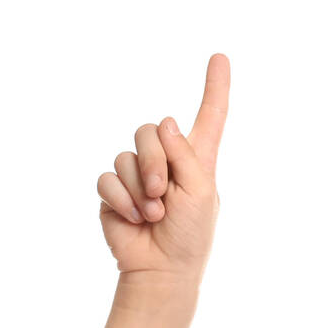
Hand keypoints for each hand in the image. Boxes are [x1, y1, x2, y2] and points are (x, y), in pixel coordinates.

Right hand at [96, 53, 229, 283]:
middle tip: (163, 194)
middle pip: (151, 131)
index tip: (220, 56)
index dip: (215, 88)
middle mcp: (167, 162)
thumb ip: (186, 156)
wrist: (162, 271)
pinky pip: (108, 178)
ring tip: (153, 214)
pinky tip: (135, 219)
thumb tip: (166, 122)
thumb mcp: (200, 194)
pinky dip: (122, 199)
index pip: (209, 118)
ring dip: (140, 186)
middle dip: (154, 161)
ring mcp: (138, 175)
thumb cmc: (189, 237)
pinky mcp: (114, 191)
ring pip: (127, 155)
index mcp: (197, 161)